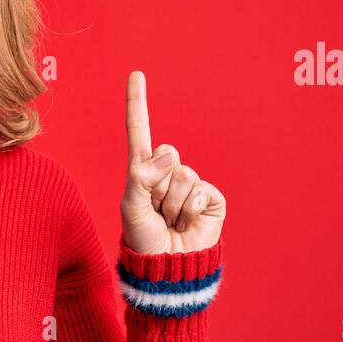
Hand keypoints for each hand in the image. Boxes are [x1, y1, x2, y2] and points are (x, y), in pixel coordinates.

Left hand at [122, 70, 225, 254]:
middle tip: (157, 210)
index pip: (139, 132)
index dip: (138, 103)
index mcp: (143, 170)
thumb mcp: (132, 207)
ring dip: (172, 204)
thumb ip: (142, 177)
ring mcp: (190, 183)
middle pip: (166, 155)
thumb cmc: (144, 238)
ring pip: (182, 176)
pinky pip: (199, 190)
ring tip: (170, 220)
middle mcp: (167, 172)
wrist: (169, 267)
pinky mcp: (210, 197)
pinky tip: (188, 222)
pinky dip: (190, 209)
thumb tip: (169, 155)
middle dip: (158, 186)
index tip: (136, 74)